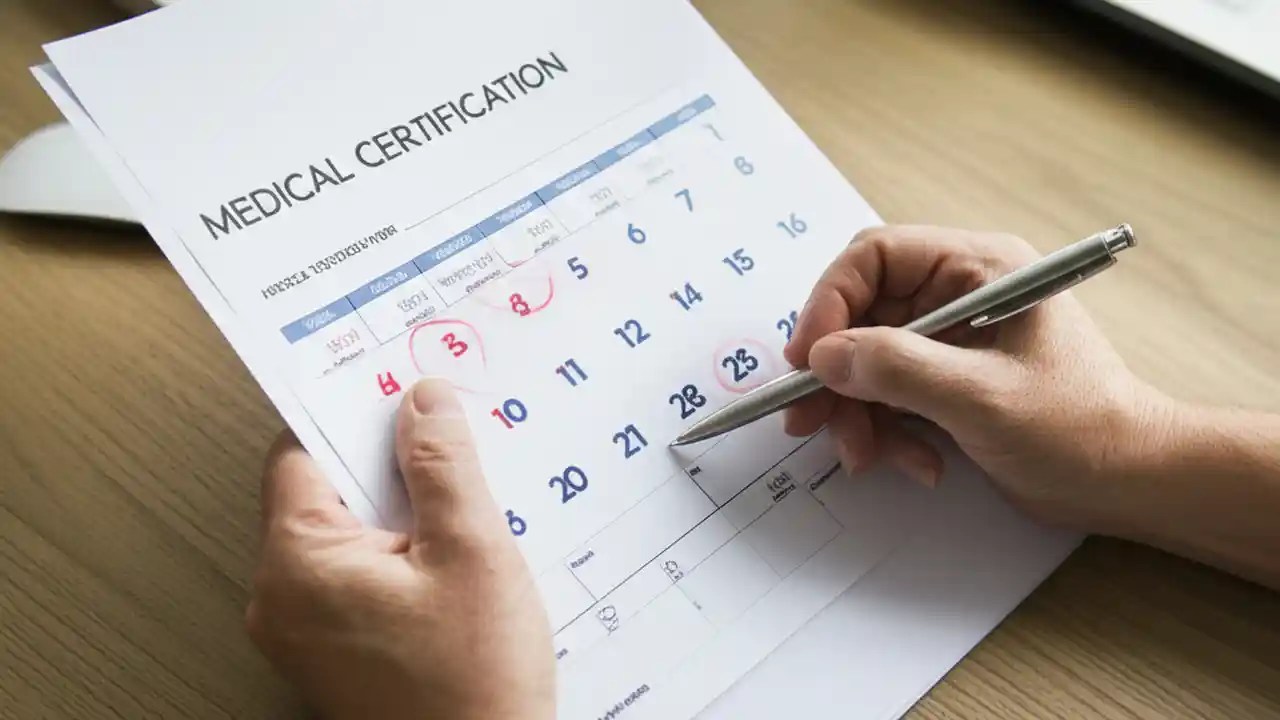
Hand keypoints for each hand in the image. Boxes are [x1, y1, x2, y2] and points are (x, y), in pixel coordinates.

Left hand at [246, 379, 554, 719]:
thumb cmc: (473, 685)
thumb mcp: (471, 552)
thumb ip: (443, 466)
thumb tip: (422, 401)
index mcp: (298, 564)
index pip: (301, 451)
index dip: (353, 412)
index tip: (397, 387)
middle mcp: (283, 597)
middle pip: (327, 489)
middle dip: (392, 464)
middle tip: (452, 444)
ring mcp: (305, 629)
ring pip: (351, 531)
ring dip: (405, 510)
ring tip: (464, 509)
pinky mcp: (336, 649)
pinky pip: (360, 573)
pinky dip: (403, 552)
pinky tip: (454, 557)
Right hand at [783, 225, 1173, 532]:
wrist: (1128, 483)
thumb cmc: (1078, 428)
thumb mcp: (983, 397)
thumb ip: (899, 370)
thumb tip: (823, 356)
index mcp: (978, 268)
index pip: (875, 257)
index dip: (829, 303)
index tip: (807, 360)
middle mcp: (958, 294)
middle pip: (860, 314)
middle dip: (836, 373)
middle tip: (809, 422)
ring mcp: (950, 340)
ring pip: (866, 362)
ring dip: (857, 413)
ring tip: (867, 457)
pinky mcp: (946, 382)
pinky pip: (887, 396)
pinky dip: (886, 432)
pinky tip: (918, 463)